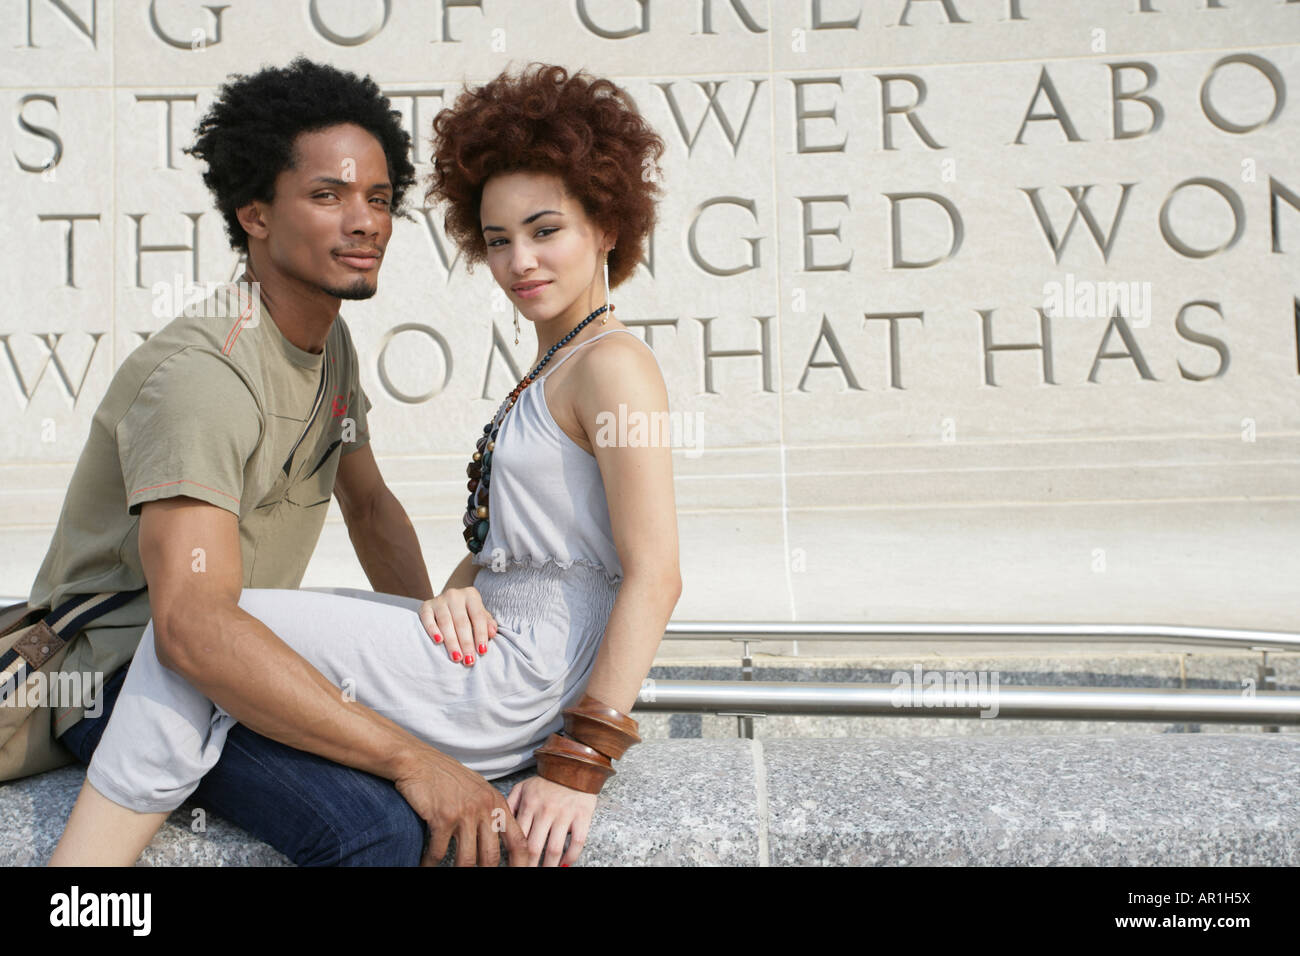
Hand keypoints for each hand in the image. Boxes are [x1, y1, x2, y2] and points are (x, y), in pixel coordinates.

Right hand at [393, 746, 528, 865]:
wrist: (419, 761)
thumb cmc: (447, 776)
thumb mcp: (478, 789)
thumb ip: (490, 810)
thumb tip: (498, 838)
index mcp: (497, 803)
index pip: (518, 839)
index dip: (521, 862)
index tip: (521, 872)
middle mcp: (484, 809)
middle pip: (491, 856)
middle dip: (486, 871)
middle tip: (476, 876)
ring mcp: (464, 814)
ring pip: (467, 860)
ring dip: (459, 870)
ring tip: (450, 873)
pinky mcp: (443, 818)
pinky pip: (439, 852)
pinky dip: (430, 863)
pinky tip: (426, 864)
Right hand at [419, 587, 496, 667]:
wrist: (446, 603)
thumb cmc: (467, 613)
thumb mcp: (479, 615)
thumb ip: (487, 623)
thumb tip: (492, 633)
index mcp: (471, 595)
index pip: (478, 616)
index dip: (481, 634)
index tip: (482, 651)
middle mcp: (454, 595)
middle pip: (462, 621)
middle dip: (466, 642)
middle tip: (469, 660)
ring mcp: (439, 600)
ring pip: (445, 622)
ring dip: (452, 642)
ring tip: (456, 657)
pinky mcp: (425, 606)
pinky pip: (427, 618)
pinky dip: (432, 630)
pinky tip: (439, 641)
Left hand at [507, 774, 598, 866]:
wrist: (575, 764)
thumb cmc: (547, 780)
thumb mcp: (523, 787)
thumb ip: (510, 805)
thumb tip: (498, 825)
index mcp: (529, 805)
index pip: (518, 838)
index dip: (515, 857)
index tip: (513, 866)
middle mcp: (546, 811)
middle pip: (535, 848)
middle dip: (530, 866)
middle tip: (528, 873)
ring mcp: (565, 814)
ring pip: (555, 849)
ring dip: (550, 866)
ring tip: (546, 872)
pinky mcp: (582, 815)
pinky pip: (578, 842)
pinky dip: (572, 856)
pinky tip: (566, 863)